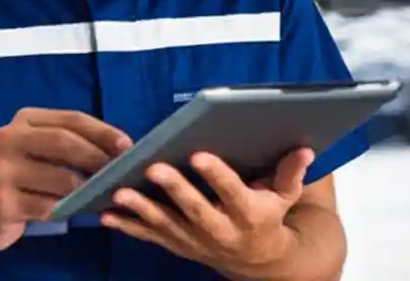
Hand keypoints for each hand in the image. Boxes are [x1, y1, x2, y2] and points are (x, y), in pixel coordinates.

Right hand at [0, 108, 131, 257]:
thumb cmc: (17, 177)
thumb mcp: (35, 150)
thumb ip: (68, 145)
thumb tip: (118, 149)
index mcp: (23, 120)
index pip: (71, 119)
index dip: (102, 131)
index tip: (128, 145)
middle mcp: (8, 139)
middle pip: (64, 142)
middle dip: (98, 157)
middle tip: (121, 172)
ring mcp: (2, 171)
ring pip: (61, 179)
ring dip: (89, 190)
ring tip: (105, 195)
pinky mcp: (3, 203)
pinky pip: (49, 207)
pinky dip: (69, 210)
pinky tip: (78, 211)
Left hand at [100, 148, 314, 277]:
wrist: (259, 259)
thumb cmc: (269, 214)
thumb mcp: (285, 195)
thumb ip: (290, 172)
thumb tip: (304, 149)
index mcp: (249, 214)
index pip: (233, 192)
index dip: (217, 175)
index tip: (200, 154)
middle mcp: (221, 230)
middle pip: (195, 209)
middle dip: (174, 190)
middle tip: (154, 168)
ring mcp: (196, 241)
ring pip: (167, 224)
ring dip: (142, 210)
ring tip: (119, 192)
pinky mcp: (178, 245)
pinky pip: (150, 236)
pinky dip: (128, 226)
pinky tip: (106, 214)